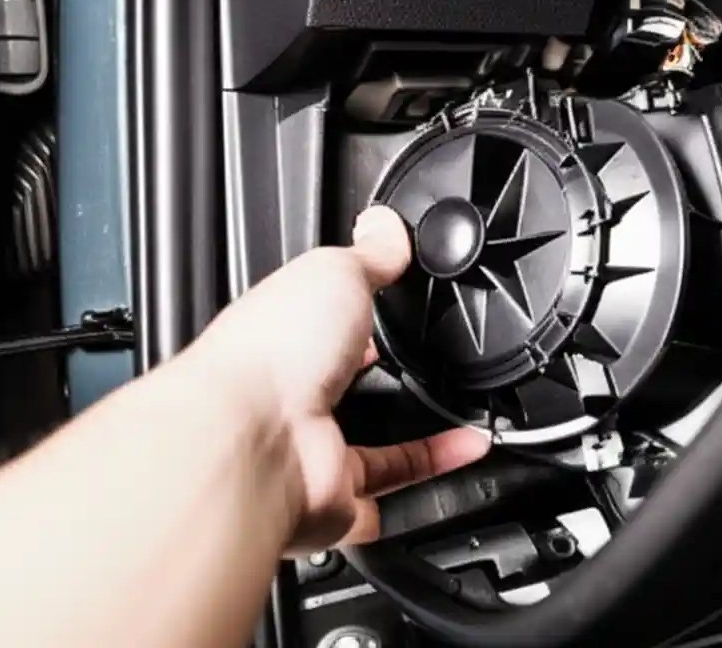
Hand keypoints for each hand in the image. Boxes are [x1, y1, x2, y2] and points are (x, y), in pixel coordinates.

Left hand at [184, 206, 489, 551]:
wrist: (252, 440)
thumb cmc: (268, 354)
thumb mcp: (333, 272)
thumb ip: (369, 255)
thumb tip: (387, 226)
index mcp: (279, 338)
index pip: (319, 324)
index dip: (352, 316)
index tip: (389, 307)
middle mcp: (289, 399)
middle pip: (344, 390)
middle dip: (383, 381)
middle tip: (425, 365)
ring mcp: (311, 451)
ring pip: (373, 446)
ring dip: (423, 434)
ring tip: (467, 409)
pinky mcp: (336, 496)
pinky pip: (393, 483)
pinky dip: (437, 467)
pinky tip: (469, 445)